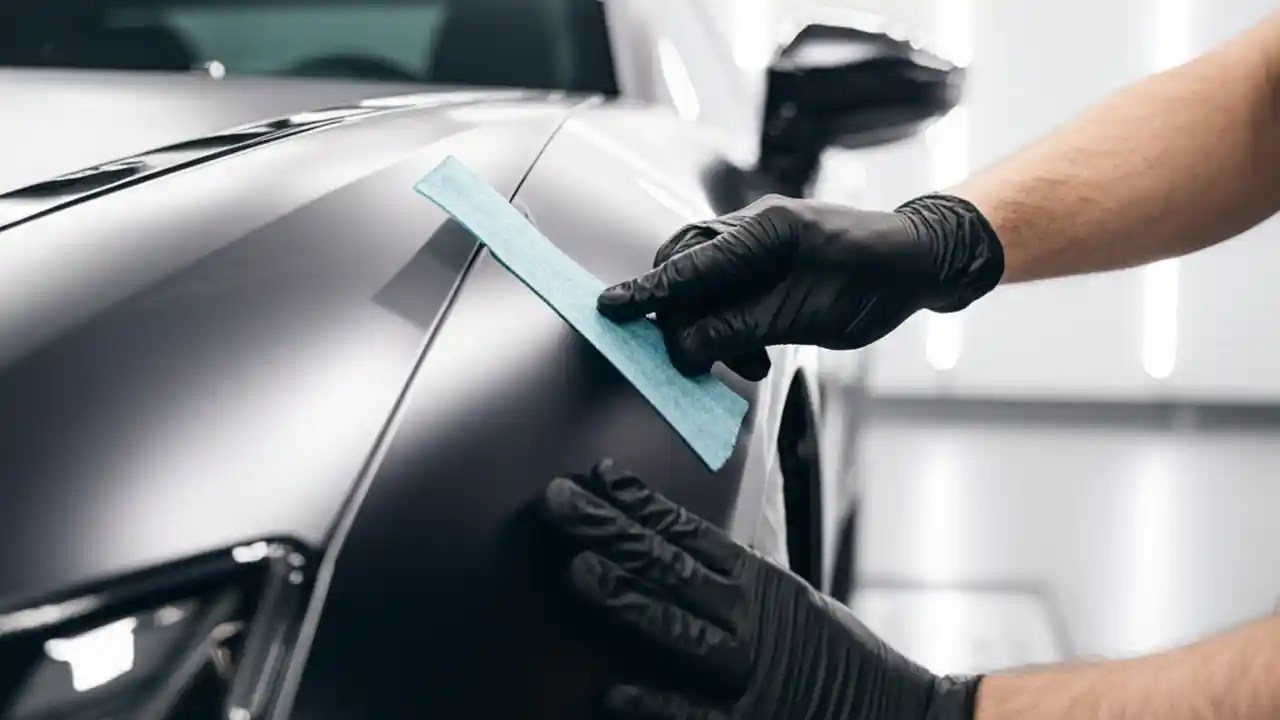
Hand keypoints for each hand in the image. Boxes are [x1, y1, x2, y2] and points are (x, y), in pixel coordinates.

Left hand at [540, 461, 979, 719]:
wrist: (909, 718)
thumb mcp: (789, 605)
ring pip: (680, 629)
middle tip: (558, 500)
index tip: (598, 474)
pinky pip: (696, 718)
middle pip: (671, 567)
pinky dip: (657, 706)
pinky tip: (612, 693)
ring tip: (579, 570)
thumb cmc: (838, 663)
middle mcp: (752, 621)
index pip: (688, 534)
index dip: (640, 503)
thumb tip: (675, 547)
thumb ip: (734, 581)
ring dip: (629, 598)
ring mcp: (752, 675)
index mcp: (759, 586)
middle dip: (611, 531)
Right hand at [596, 194, 1002, 378]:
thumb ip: (739, 329)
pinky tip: (753, 350)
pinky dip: (730, 324)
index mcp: (764, 230)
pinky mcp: (766, 258)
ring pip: (703, 283)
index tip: (609, 310)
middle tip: (692, 359)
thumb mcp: (806, 315)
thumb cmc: (874, 281)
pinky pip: (727, 288)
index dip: (648, 292)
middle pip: (685, 268)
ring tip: (744, 363)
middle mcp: (753, 226)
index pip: (689, 265)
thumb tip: (682, 349)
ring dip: (711, 328)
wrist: (921, 260)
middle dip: (681, 317)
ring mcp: (759, 239)